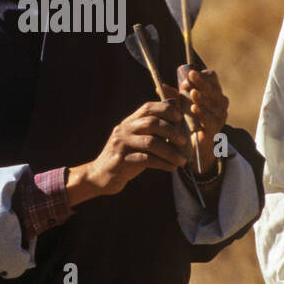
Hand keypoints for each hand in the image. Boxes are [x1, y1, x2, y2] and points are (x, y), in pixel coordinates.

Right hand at [66, 99, 189, 205]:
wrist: (99, 176)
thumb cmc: (125, 158)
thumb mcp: (135, 142)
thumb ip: (151, 134)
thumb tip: (178, 128)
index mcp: (128, 122)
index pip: (148, 108)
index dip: (165, 109)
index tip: (179, 118)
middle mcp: (124, 130)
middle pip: (151, 123)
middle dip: (171, 131)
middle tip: (184, 141)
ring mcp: (121, 144)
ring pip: (151, 142)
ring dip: (170, 152)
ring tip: (182, 161)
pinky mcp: (121, 160)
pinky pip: (146, 160)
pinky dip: (162, 164)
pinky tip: (172, 168)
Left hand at [172, 66, 228, 171]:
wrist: (191, 144)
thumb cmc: (187, 119)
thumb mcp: (179, 104)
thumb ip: (172, 95)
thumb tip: (160, 85)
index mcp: (213, 91)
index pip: (211, 77)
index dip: (201, 76)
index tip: (189, 75)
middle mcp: (220, 101)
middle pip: (213, 88)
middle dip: (201, 84)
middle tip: (188, 82)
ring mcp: (220, 115)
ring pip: (213, 103)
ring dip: (202, 98)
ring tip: (193, 94)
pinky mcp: (216, 128)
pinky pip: (211, 119)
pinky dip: (203, 113)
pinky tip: (194, 108)